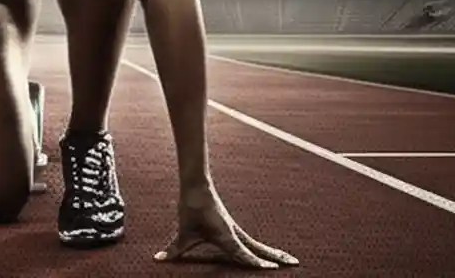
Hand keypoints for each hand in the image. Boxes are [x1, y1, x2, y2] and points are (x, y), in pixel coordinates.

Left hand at [155, 185, 297, 269]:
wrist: (196, 185)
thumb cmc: (191, 207)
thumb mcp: (183, 231)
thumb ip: (174, 249)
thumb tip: (158, 259)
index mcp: (225, 235)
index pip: (243, 253)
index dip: (256, 262)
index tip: (271, 269)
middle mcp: (234, 233)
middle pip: (259, 248)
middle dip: (276, 257)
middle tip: (296, 263)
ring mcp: (235, 230)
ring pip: (257, 244)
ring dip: (273, 252)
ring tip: (288, 260)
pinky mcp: (232, 227)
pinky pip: (249, 241)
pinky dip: (260, 248)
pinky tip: (264, 253)